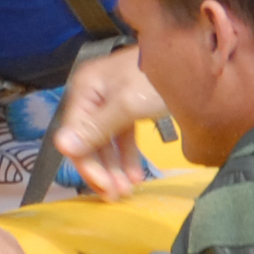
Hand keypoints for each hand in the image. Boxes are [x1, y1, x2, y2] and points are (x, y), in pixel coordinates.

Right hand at [49, 46, 162, 200]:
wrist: (193, 56)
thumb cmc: (155, 78)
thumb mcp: (126, 105)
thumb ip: (95, 129)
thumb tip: (60, 147)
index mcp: (85, 90)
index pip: (75, 136)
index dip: (88, 166)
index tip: (105, 189)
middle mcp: (93, 95)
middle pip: (89, 141)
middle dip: (103, 170)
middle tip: (116, 197)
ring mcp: (112, 101)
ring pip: (107, 142)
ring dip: (115, 168)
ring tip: (127, 191)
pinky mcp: (129, 106)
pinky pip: (122, 136)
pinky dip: (128, 156)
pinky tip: (135, 176)